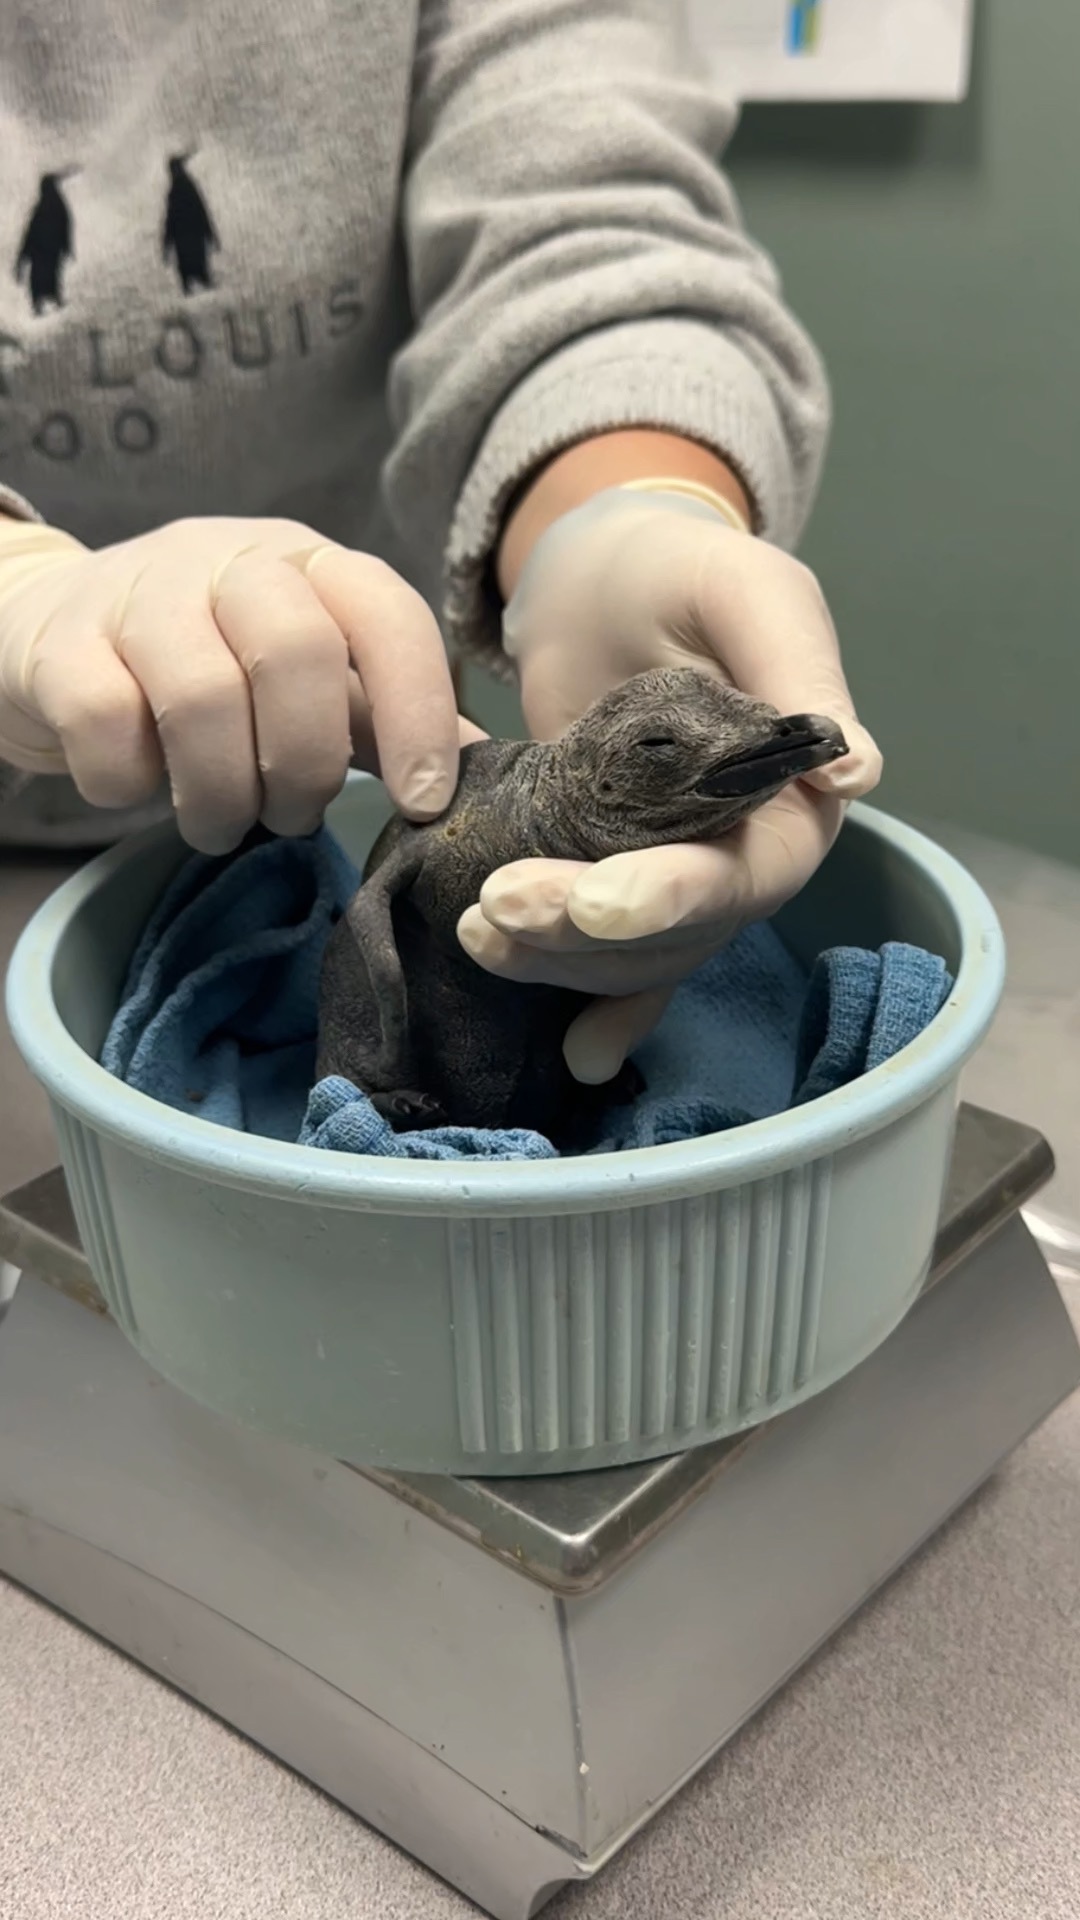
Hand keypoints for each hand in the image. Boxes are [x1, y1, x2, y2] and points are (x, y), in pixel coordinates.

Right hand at [0, 515, 468, 853]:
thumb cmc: (208, 662)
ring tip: (221, 822)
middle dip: (308, 765)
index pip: (386, 615)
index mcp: (311, 565)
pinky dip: (131, 783)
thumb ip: (384, 718)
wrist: (51, 627)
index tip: (422, 803)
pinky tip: (138, 788)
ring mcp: (140, 591)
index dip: (417, 711)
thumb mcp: (307, 680)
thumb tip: (487, 770)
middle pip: (296, 653)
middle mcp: (231, 559)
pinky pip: (108, 722)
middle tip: (293, 818)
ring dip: (222, 794)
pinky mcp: (60, 641)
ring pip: (202, 697)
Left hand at [459, 486, 881, 1082]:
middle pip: (680, 931)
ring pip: (635, 957)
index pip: (749, 873)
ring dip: (558, 961)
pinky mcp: (615, 881)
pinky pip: (616, 966)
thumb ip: (796, 666)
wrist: (604, 574)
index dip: (673, 898)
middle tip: (498, 905)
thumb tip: (852, 776)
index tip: (593, 903)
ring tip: (477, 929)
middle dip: (588, 932)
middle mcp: (742, 851)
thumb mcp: (744, 587)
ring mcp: (677, 875)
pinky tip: (574, 1053)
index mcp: (791, 793)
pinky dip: (598, 1011)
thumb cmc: (682, 568)